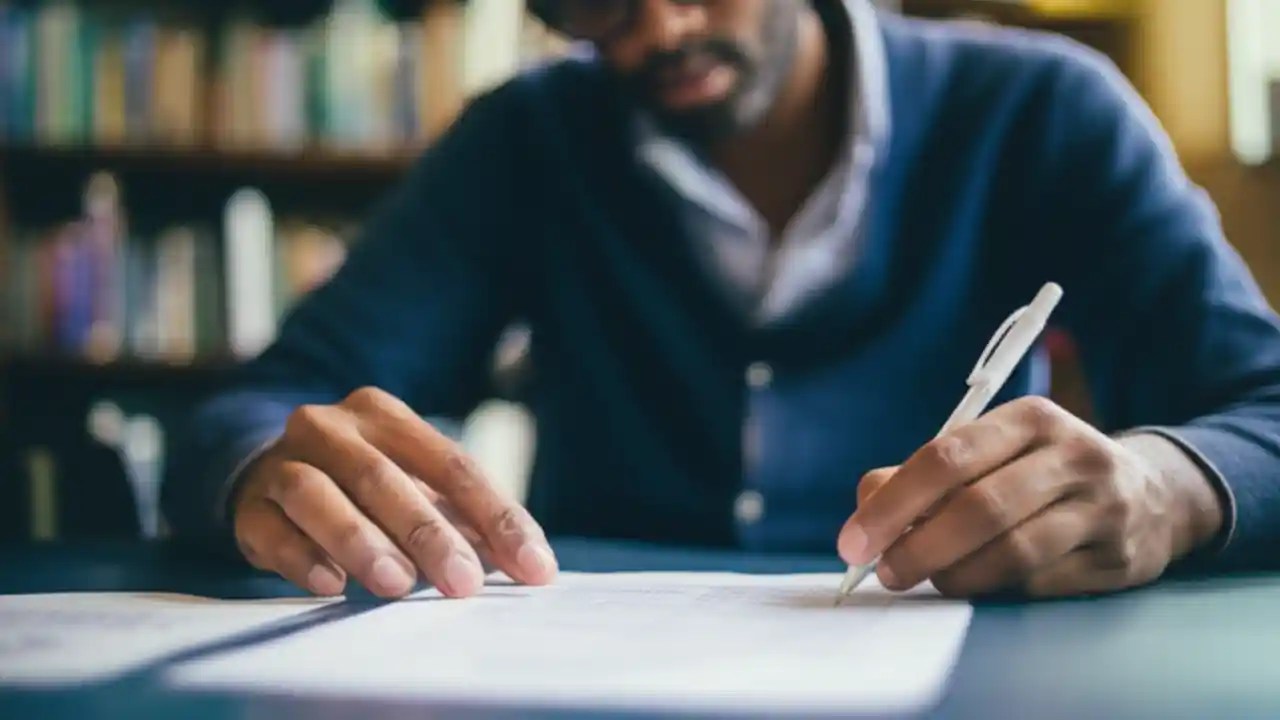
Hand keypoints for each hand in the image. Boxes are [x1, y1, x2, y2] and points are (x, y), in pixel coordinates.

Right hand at [231, 387, 557, 598]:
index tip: (533, 567)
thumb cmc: (364, 488)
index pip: (452, 464)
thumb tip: (527, 564)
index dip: (497, 517)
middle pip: (384, 477)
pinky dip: (302, 556)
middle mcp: (331, 428)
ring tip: (396, 583)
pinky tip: (331, 584)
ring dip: (360, 540)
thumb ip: (467, 521)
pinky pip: (270, 527)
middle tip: (463, 583)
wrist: (268, 473)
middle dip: (429, 533)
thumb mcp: (418, 489)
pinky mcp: (249, 504)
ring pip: (318, 493)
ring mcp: (283, 462)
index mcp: (386, 416)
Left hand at [838, 397, 1223, 597]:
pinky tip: (975, 586)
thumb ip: (924, 472)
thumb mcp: (992, 451)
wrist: (1154, 496)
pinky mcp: (1117, 559)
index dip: (893, 502)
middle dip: (917, 546)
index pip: (947, 456)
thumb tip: (867, 502)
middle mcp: (1073, 456)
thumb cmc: (1043, 472)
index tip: (853, 540)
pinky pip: (1039, 583)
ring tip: (928, 580)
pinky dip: (994, 589)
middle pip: (978, 507)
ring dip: (954, 574)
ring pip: (1011, 551)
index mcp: (1031, 418)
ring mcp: (1102, 509)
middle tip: (885, 572)